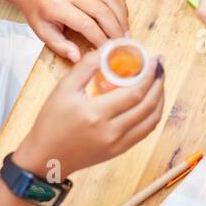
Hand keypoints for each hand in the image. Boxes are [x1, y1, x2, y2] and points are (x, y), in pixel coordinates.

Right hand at [14, 48, 164, 178]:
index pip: (135, 92)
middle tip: (159, 66)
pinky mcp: (120, 150)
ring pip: (151, 119)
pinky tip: (151, 101)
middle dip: (159, 83)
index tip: (154, 59)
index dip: (149, 74)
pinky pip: (145, 131)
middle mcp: (112, 131)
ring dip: (160, 98)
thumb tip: (110, 48)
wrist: (46, 157)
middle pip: (149, 105)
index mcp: (97, 114)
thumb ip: (87, 66)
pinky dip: (153, 114)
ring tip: (158, 82)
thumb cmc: (51, 122)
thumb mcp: (64, 88)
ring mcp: (118, 144)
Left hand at [15, 0, 130, 61]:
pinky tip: (121, 18)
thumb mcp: (42, 31)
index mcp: (57, 5)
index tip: (107, 50)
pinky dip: (120, 5)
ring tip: (125, 32)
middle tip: (122, 43)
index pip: (86, 24)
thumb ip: (60, 46)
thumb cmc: (37, 10)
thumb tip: (78, 58)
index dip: (100, 39)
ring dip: (122, 17)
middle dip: (115, 29)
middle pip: (102, 11)